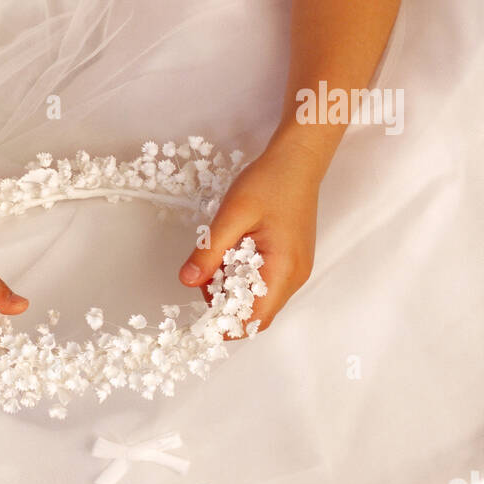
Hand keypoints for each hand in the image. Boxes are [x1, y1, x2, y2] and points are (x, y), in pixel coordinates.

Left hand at [177, 136, 320, 336]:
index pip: (255, 319)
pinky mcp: (292, 258)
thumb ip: (209, 250)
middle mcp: (295, 276)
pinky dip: (244, 274)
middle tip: (203, 274)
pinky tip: (232, 251)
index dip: (226, 324)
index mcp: (284, 270)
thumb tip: (187, 280)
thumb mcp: (232, 215)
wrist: (297, 160)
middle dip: (226, 302)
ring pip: (261, 295)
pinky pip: (266, 279)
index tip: (199, 314)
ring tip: (216, 258)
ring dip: (234, 287)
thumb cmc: (269, 182)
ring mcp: (296, 268)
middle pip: (257, 310)